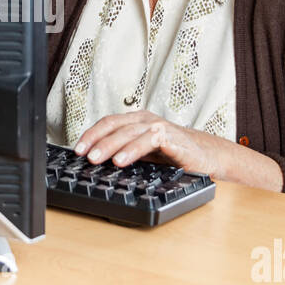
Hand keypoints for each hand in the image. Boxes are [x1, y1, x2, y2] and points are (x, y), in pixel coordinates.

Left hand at [73, 112, 226, 176]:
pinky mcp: (172, 139)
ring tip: (96, 158)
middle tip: (83, 154)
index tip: (77, 150)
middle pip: (115, 125)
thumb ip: (124, 153)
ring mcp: (159, 127)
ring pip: (129, 132)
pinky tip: (121, 161)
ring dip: (110, 145)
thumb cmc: (174, 154)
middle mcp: (146, 121)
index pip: (108, 123)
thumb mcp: (144, 153)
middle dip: (96, 140)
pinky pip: (149, 141)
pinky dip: (133, 150)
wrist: (207, 156)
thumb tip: (96, 163)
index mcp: (137, 121)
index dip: (91, 134)